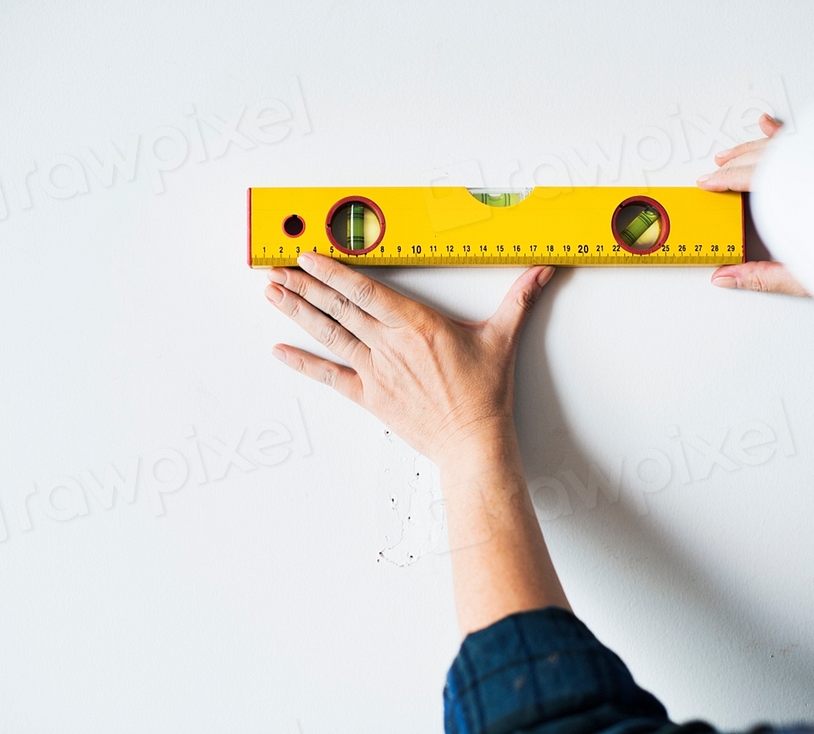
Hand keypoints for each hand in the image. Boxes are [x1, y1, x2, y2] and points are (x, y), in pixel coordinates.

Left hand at [265, 253, 554, 466]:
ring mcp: (375, 371)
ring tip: (271, 293)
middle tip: (274, 267)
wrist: (473, 443)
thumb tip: (543, 272)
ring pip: (329, 335)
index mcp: (416, 324)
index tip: (308, 256)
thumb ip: (519, 300)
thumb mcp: (503, 338)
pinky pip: (330, 377)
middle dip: (303, 286)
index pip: (365, 290)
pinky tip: (280, 351)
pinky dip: (304, 364)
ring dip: (297, 314)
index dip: (333, 271)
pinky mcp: (370, 397)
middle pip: (338, 309)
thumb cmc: (485, 394)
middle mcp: (389, 345)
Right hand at [697, 113, 808, 296]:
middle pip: (763, 159)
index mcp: (796, 198)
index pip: (751, 178)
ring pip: (782, 145)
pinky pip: (809, 135)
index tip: (708, 182)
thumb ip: (761, 276)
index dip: (725, 180)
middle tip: (715, 170)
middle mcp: (811, 173)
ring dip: (753, 147)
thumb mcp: (804, 278)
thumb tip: (725, 277)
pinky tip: (770, 125)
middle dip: (734, 163)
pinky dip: (785, 130)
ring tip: (733, 153)